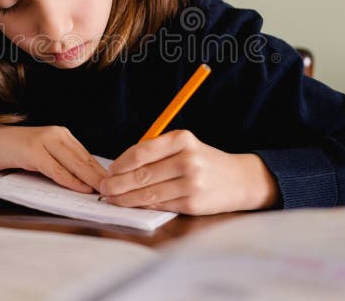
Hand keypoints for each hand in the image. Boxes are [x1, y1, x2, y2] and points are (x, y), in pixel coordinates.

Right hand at [0, 125, 106, 193]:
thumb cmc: (15, 152)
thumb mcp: (43, 156)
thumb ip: (61, 163)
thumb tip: (84, 181)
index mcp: (61, 135)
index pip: (86, 155)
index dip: (101, 170)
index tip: (115, 183)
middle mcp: (56, 134)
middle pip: (84, 158)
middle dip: (101, 175)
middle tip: (117, 190)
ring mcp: (44, 141)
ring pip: (73, 162)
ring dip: (90, 178)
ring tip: (104, 191)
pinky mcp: (32, 151)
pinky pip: (55, 168)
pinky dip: (69, 179)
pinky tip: (80, 188)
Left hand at [99, 130, 281, 214]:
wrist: (239, 179)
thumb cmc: (204, 161)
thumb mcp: (185, 145)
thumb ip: (157, 151)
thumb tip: (120, 166)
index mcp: (182, 139)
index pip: (142, 152)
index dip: (121, 163)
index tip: (110, 170)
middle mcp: (188, 160)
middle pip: (142, 174)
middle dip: (118, 183)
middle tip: (104, 188)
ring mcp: (191, 183)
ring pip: (148, 193)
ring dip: (126, 198)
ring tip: (113, 198)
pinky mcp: (193, 204)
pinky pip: (160, 205)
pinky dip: (144, 205)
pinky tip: (133, 204)